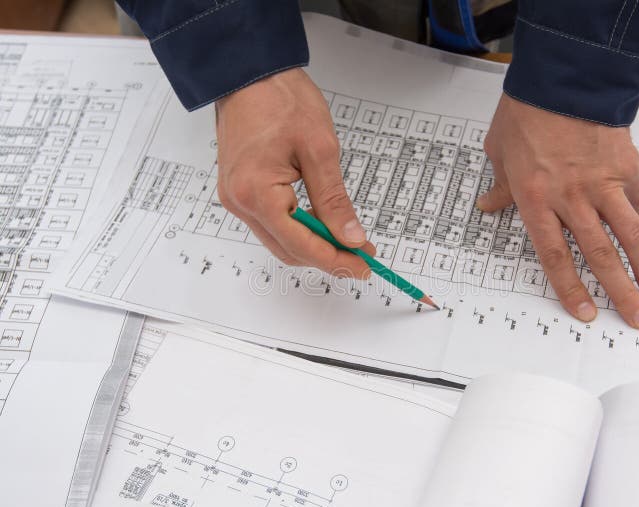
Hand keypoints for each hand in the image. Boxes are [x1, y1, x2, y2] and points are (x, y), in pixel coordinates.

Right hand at [215, 67, 374, 278]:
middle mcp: (239, 202)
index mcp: (257, 193)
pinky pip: (271, 222)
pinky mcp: (238, 190)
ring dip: (312, 244)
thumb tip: (350, 237)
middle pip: (288, 249)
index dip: (336, 260)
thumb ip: (335, 200)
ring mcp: (235, 198)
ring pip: (279, 239)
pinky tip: (321, 220)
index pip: (302, 245)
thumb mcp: (320, 149)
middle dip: (326, 256)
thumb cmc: (279, 99)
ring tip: (346, 238)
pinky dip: (298, 228)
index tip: (364, 265)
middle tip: (362, 253)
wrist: (247, 71)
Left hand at [477, 94, 638, 328]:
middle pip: (599, 255)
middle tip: (637, 320)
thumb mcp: (499, 151)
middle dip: (619, 293)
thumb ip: (500, 186)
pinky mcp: (625, 164)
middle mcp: (571, 199)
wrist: (561, 76)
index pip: (554, 256)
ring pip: (629, 235)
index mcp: (536, 200)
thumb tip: (489, 207)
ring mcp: (603, 183)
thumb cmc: (523, 113)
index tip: (586, 315)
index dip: (570, 289)